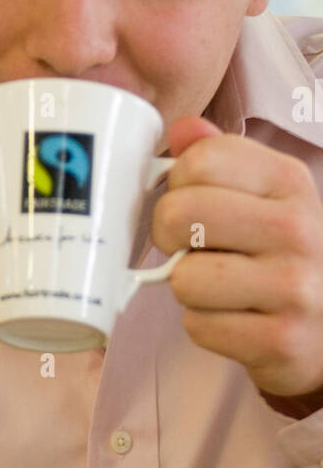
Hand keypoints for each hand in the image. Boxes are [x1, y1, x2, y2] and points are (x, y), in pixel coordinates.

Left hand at [151, 118, 322, 402]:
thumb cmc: (281, 256)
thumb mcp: (264, 198)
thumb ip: (219, 158)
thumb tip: (182, 129)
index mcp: (289, 181)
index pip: (198, 160)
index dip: (177, 185)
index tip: (194, 205)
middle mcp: (297, 228)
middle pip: (178, 215)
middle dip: (169, 238)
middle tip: (191, 250)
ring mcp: (294, 285)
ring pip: (184, 278)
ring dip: (188, 289)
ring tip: (220, 288)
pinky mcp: (282, 339)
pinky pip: (198, 326)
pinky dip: (204, 326)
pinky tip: (234, 319)